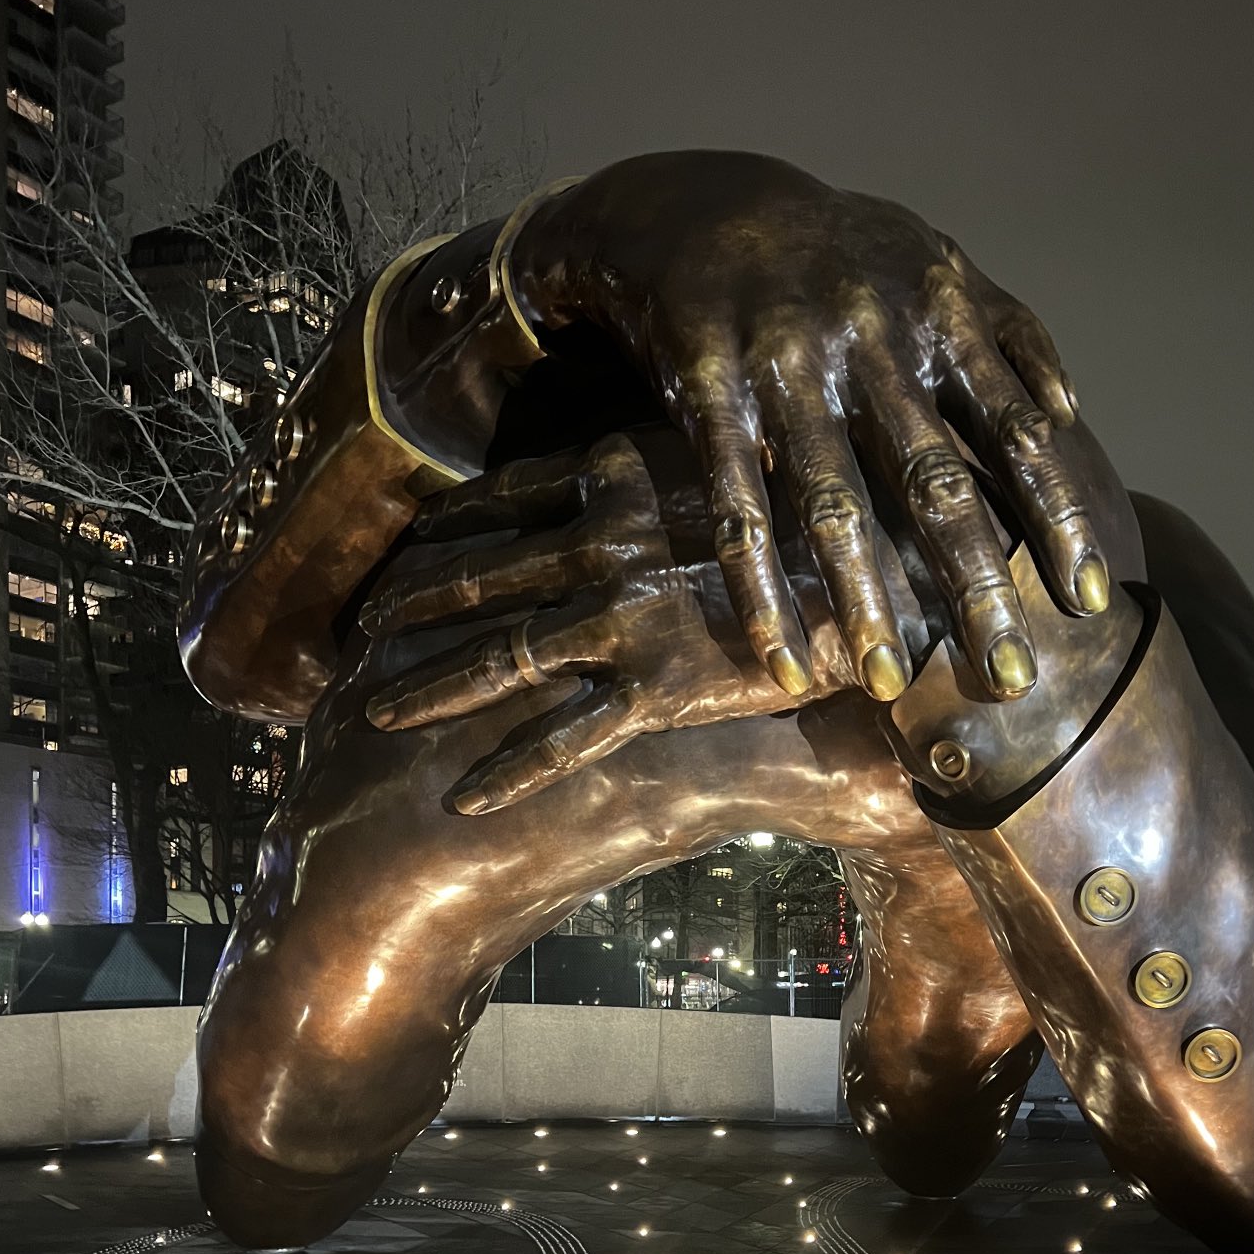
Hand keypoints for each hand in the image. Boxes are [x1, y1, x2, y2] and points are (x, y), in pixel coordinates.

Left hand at [360, 428, 890, 813]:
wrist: (892, 573)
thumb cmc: (828, 505)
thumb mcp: (740, 454)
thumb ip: (675, 464)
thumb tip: (642, 472)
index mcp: (618, 475)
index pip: (502, 496)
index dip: (444, 524)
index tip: (406, 540)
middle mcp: (604, 543)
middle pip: (478, 576)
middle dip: (411, 603)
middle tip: (361, 626)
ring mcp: (625, 620)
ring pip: (500, 657)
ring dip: (430, 686)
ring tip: (376, 711)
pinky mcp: (659, 691)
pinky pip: (567, 740)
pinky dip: (512, 771)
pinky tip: (466, 798)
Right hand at [510, 152, 1107, 702]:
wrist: (699, 199)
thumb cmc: (839, 257)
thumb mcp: (932, 263)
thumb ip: (1006, 332)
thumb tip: (1068, 413)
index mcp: (940, 311)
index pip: (1018, 428)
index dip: (1057, 517)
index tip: (1088, 599)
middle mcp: (871, 335)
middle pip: (935, 482)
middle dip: (976, 587)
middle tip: (1009, 679)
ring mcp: (786, 362)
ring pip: (833, 504)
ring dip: (862, 602)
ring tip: (886, 685)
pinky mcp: (707, 386)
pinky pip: (737, 505)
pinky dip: (760, 589)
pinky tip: (782, 659)